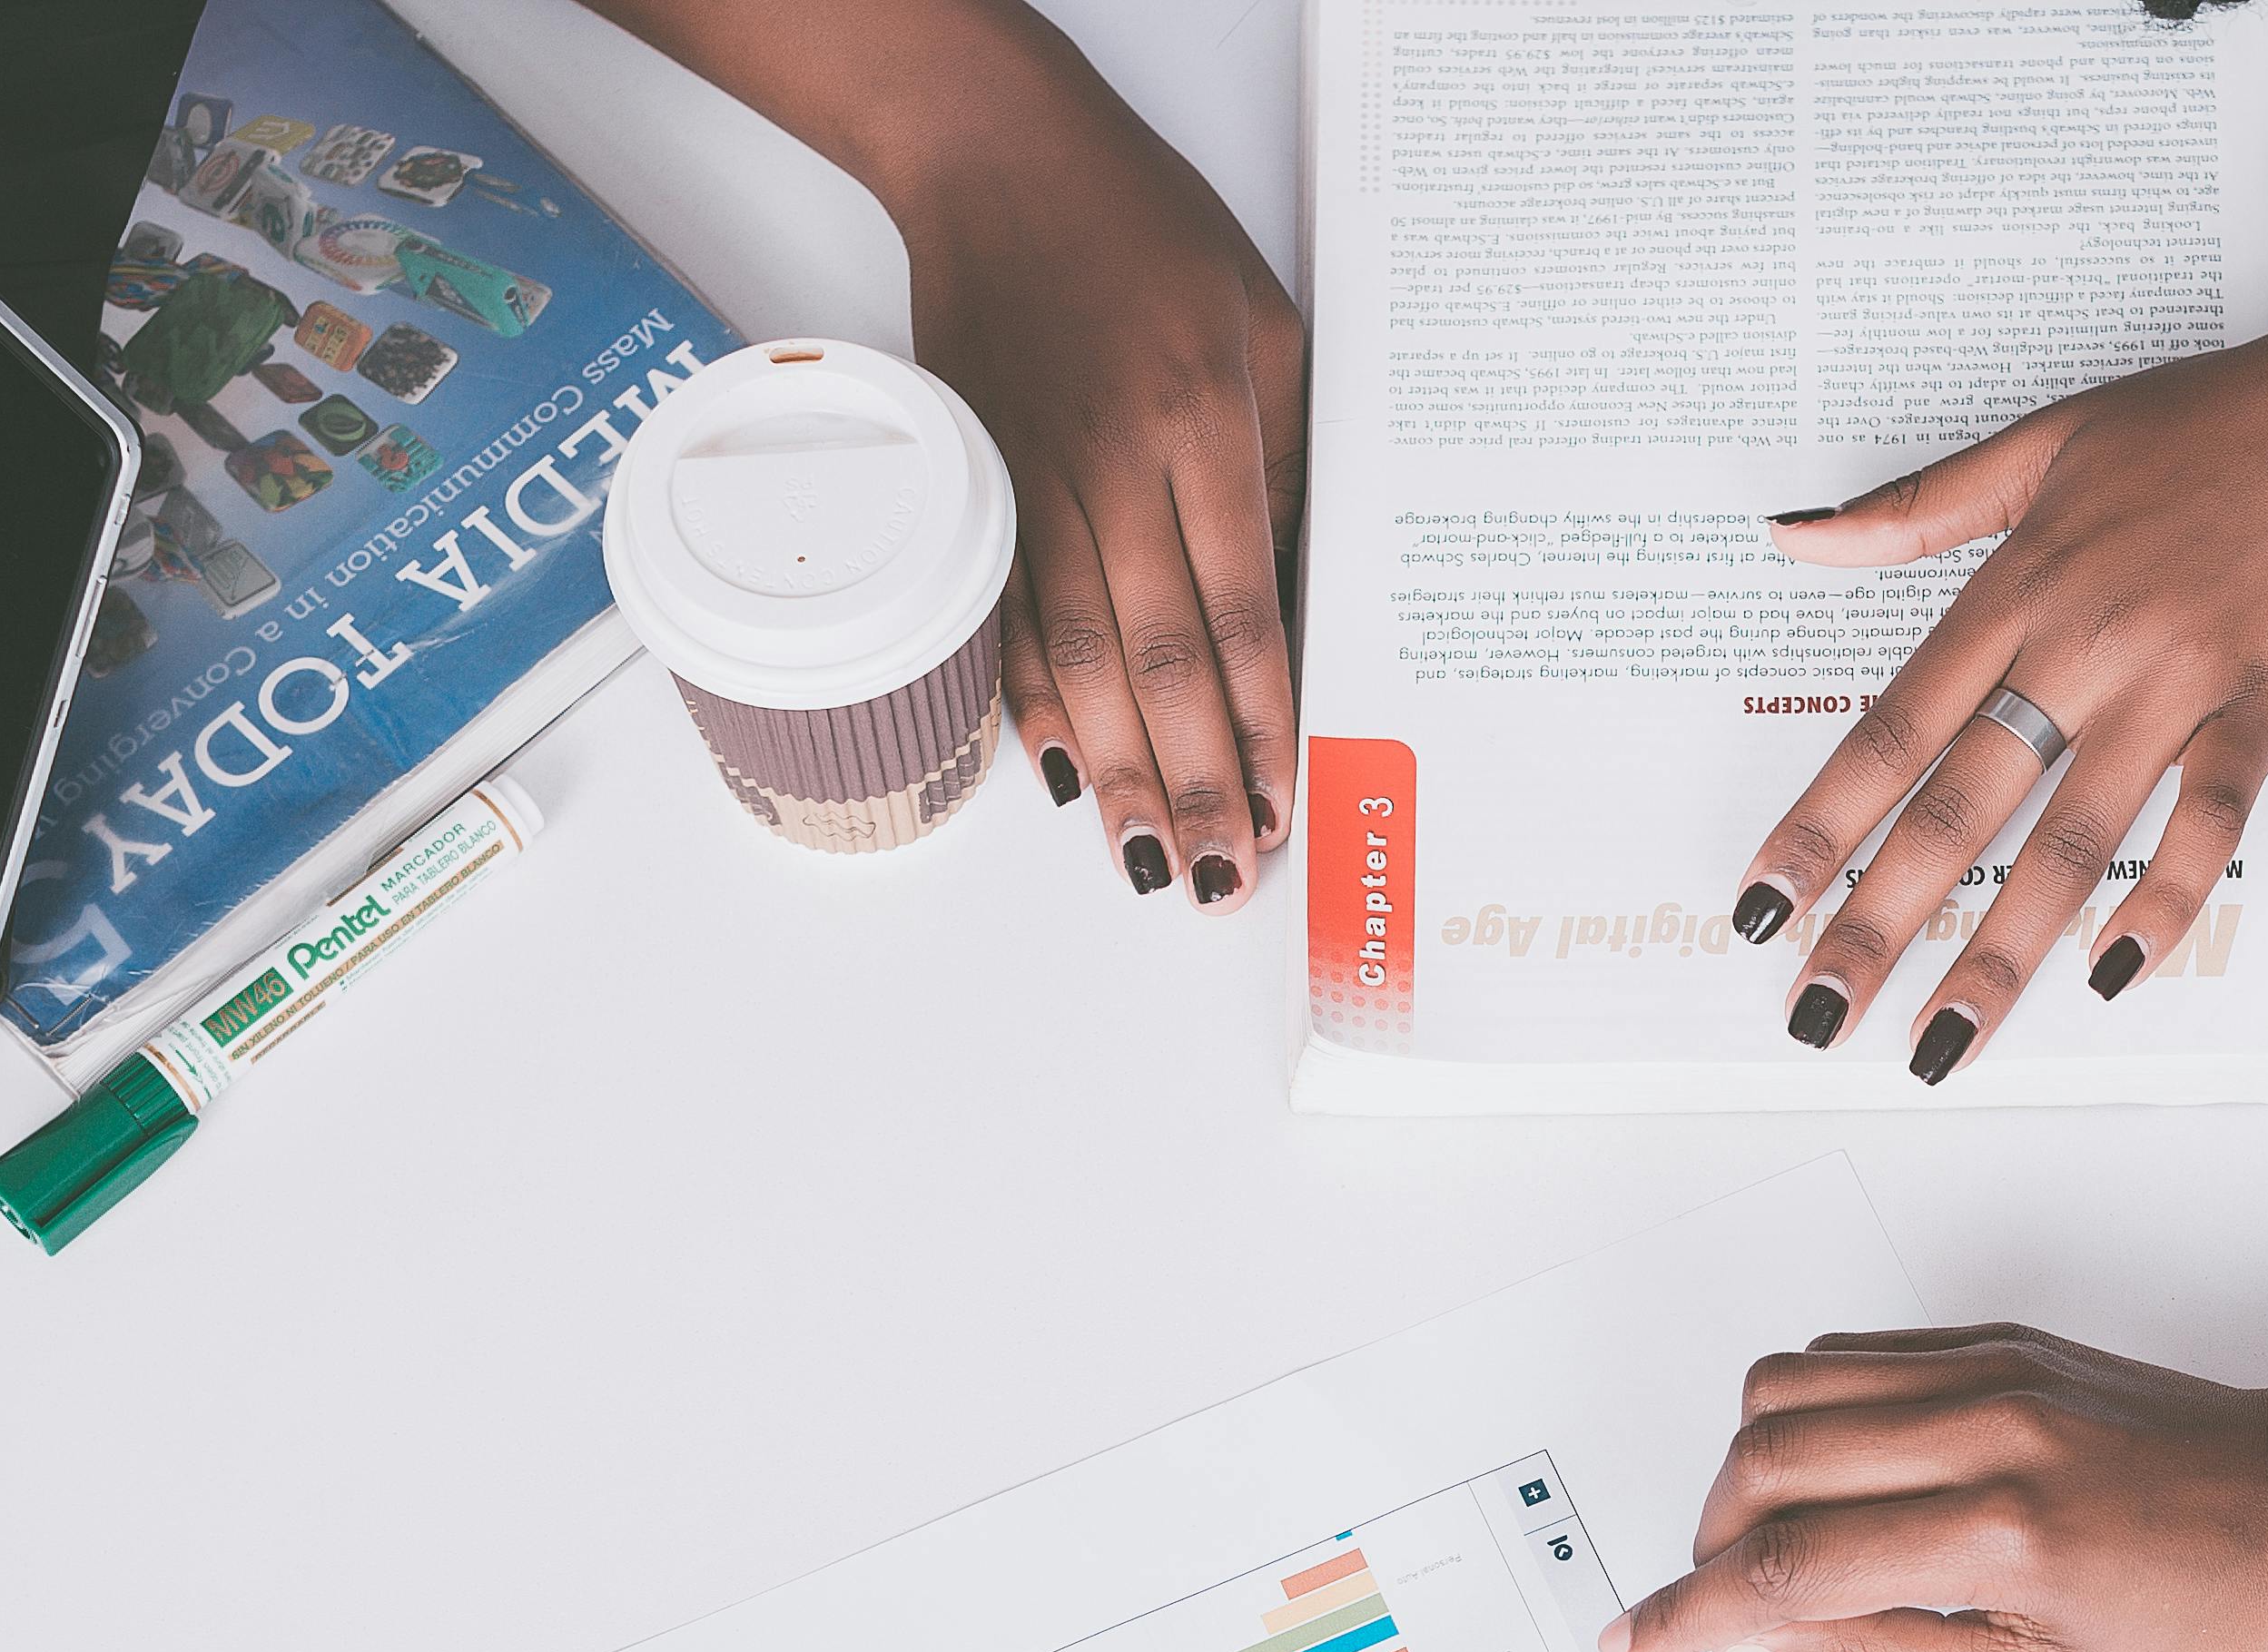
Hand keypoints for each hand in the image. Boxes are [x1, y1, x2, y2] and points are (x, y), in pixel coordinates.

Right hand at [889, 13, 1304, 909]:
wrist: (996, 160)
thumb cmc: (1147, 236)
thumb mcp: (1268, 330)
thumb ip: (1284, 468)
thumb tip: (1292, 604)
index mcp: (1202, 426)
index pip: (1239, 612)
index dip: (1258, 725)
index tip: (1282, 806)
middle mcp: (1112, 464)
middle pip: (1156, 658)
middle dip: (1192, 781)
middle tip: (1221, 877)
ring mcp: (1030, 479)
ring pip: (1074, 656)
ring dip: (1115, 771)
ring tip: (1149, 864)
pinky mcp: (975, 482)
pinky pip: (1005, 616)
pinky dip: (1030, 703)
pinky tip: (1060, 776)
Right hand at [1598, 1326, 2267, 1651]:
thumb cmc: (2207, 1604)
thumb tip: (1757, 1649)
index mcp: (1998, 1530)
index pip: (1786, 1567)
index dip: (1689, 1613)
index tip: (1637, 1642)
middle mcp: (1981, 1428)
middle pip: (1760, 1460)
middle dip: (1711, 1540)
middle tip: (1731, 1600)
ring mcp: (1986, 1369)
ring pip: (1785, 1389)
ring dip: (1750, 1471)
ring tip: (1789, 1541)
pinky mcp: (1995, 1339)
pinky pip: (1849, 1359)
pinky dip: (1812, 1420)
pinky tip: (1846, 1482)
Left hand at [1730, 311, 2267, 1078]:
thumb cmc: (2219, 421)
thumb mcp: (2046, 440)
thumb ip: (1919, 508)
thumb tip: (1797, 535)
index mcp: (2019, 586)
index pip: (1892, 728)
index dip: (1820, 825)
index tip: (1764, 903)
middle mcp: (2082, 642)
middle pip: (1957, 803)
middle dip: (1878, 919)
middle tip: (1819, 1010)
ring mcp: (2174, 677)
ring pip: (2070, 834)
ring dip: (2001, 949)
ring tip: (1946, 1039)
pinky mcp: (2264, 702)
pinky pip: (2208, 817)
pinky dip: (2165, 897)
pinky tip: (2116, 972)